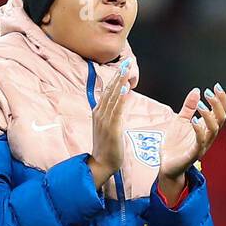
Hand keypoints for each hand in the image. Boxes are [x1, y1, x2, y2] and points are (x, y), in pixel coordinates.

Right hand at [87, 65, 130, 190]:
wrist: (100, 164)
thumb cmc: (106, 148)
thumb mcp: (106, 127)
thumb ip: (111, 114)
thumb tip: (118, 103)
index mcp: (98, 112)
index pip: (108, 91)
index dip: (115, 78)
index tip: (123, 66)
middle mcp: (100, 113)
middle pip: (110, 90)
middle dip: (119, 75)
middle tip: (127, 61)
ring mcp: (104, 120)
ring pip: (113, 96)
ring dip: (121, 81)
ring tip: (127, 69)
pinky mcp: (111, 128)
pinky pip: (117, 109)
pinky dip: (121, 98)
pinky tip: (126, 88)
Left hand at [159, 83, 225, 181]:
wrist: (166, 165)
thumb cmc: (175, 144)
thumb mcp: (180, 120)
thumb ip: (188, 106)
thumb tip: (196, 91)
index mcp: (206, 128)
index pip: (220, 112)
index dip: (221, 100)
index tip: (216, 86)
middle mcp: (207, 137)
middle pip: (221, 119)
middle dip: (217, 104)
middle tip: (209, 93)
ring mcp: (202, 146)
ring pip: (214, 130)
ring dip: (209, 115)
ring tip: (200, 105)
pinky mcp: (193, 154)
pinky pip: (200, 142)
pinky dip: (199, 130)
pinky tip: (194, 120)